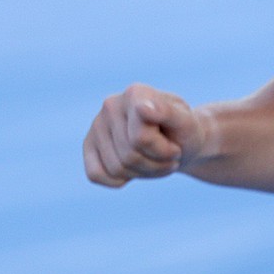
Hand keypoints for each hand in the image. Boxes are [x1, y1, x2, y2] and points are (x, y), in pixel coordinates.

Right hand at [83, 83, 209, 187]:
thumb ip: (167, 113)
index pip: (141, 138)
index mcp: (136, 93)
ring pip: (116, 168)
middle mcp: (111, 104)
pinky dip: (119, 180)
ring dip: (143, 172)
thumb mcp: (186, 123)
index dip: (163, 150)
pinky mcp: (88, 145)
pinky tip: (134, 169)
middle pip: (129, 155)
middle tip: (170, 156)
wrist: (180, 141)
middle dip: (156, 164)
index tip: (176, 145)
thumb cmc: (185, 131)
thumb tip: (143, 106)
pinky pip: (96, 175)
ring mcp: (96, 125)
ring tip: (157, 160)